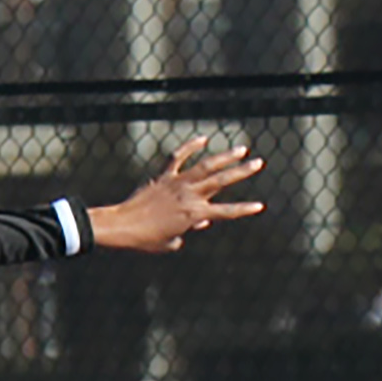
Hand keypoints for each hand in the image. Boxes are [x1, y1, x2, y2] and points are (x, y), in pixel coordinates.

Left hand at [87, 136, 264, 252]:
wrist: (122, 226)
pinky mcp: (163, 176)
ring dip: (226, 156)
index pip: (226, 212)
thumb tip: (202, 221)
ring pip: (206, 166)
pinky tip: (203, 139)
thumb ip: (189, 229)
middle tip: (259, 163)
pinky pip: (178, 157)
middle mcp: (189, 196)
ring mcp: (177, 183)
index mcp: (194, 214)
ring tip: (242, 149)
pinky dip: (190, 147)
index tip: (259, 205)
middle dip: (242, 172)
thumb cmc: (145, 239)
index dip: (244, 209)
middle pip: (222, 181)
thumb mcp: (171, 241)